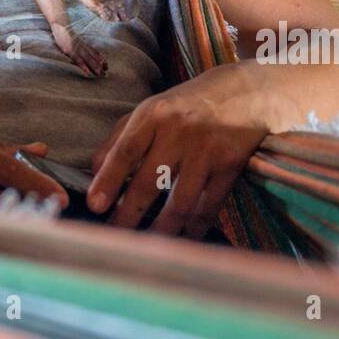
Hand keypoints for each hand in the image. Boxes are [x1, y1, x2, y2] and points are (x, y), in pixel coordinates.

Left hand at [87, 64, 271, 236]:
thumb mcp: (151, 109)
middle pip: (150, 181)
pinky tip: (183, 237)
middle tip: (114, 237)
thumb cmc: (187, 105)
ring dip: (161, 229)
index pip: (125, 151)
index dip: (108, 180)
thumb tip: (94, 170)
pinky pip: (208, 205)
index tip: (94, 205)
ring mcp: (206, 150)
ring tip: (147, 245)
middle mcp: (179, 131)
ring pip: (180, 201)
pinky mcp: (230, 166)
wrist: (245, 92)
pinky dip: (195, 227)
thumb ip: (120, 137)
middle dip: (129, 213)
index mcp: (154, 114)